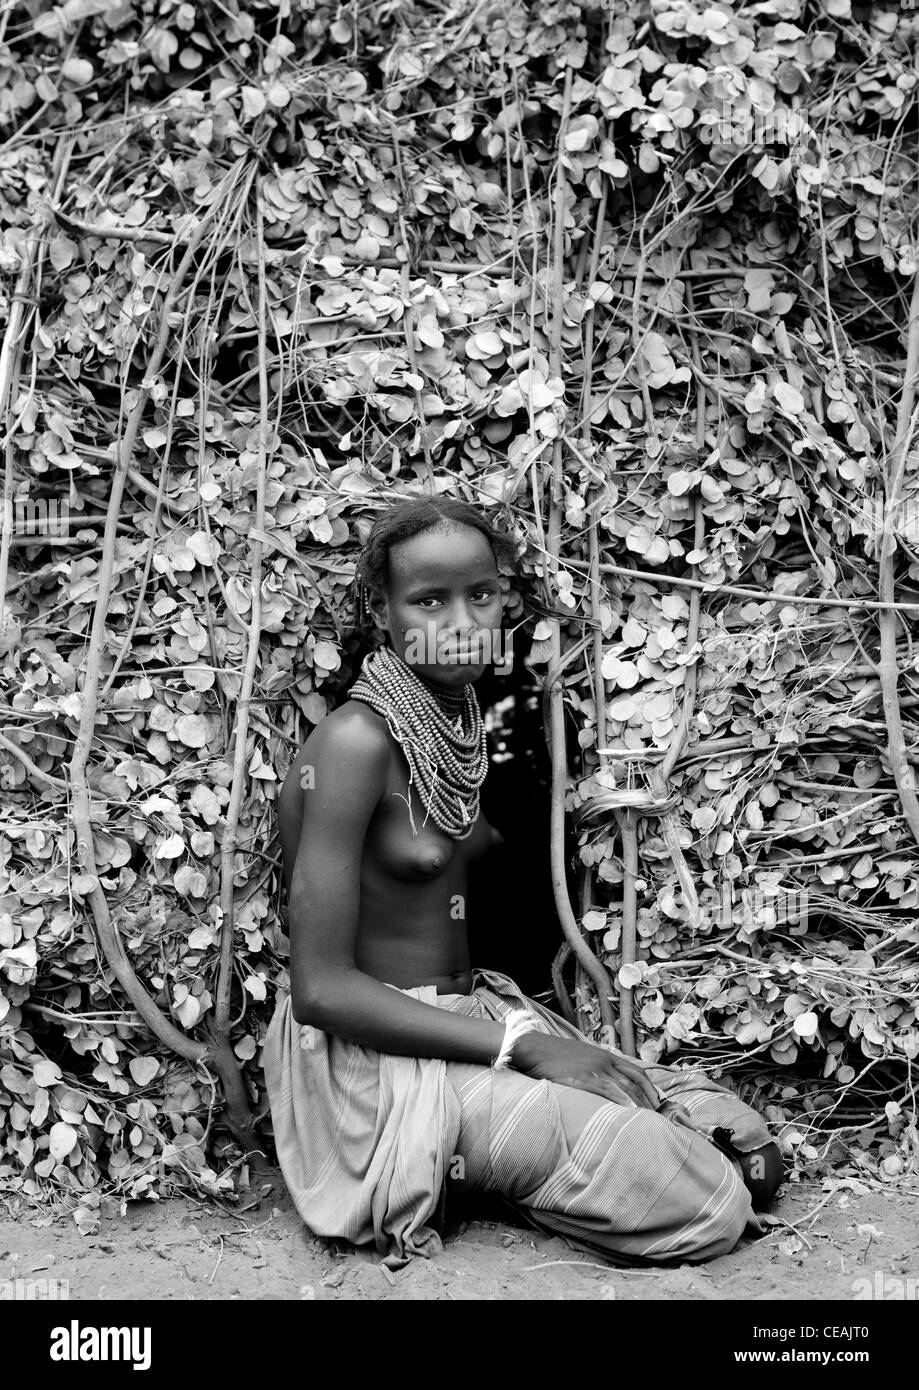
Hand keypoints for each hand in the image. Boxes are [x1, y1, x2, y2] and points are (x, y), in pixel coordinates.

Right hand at [510, 1031, 661, 1109]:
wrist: (534, 1048)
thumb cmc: (553, 1056)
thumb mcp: (580, 1057)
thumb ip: (594, 1067)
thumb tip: (602, 1083)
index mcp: (605, 1055)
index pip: (636, 1071)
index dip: (650, 1087)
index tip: (658, 1101)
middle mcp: (604, 1060)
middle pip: (635, 1081)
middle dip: (649, 1099)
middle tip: (659, 1116)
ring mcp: (595, 1068)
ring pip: (625, 1087)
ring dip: (640, 1104)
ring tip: (649, 1120)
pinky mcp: (584, 1077)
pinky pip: (608, 1090)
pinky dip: (622, 1101)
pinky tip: (630, 1111)